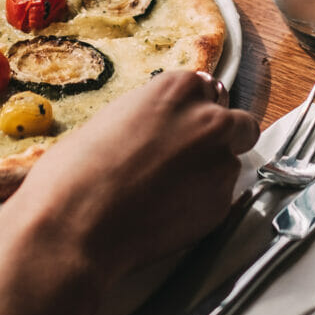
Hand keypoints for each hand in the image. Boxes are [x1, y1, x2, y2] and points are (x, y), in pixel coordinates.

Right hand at [0, 69, 258, 300]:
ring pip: (231, 164)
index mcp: (178, 89)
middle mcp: (209, 120)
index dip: (196, 112)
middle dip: (222, 137)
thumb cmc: (77, 171)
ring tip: (170, 192)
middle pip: (238, 123)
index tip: (184, 127)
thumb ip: (153, 117)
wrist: (76, 225)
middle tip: (190, 157)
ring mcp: (220, 163)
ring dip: (211, 174)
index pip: (208, 91)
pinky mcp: (222, 205)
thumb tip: (160, 128)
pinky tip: (169, 213)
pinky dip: (203, 205)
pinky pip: (221, 199)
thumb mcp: (114, 119)